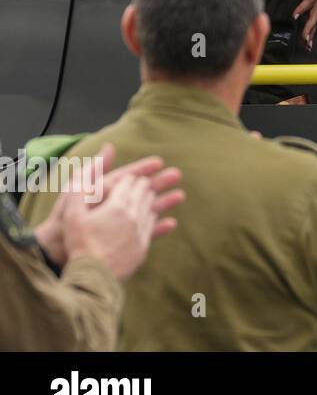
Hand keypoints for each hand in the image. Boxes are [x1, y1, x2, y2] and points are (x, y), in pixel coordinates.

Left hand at [34, 144, 183, 266]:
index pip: (127, 177)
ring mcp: (118, 223)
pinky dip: (158, 227)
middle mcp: (113, 206)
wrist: (58, 249)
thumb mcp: (78, 189)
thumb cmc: (65, 219)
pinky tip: (171, 223)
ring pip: (146, 209)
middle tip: (177, 174)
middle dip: (158, 182)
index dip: (142, 168)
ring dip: (163, 202)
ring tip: (180, 196)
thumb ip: (94, 170)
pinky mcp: (122, 240)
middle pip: (140, 191)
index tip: (159, 161)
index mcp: (104, 192)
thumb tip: (110, 146)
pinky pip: (144, 231)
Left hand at [293, 0, 316, 49]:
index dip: (303, 7)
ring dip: (312, 33)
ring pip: (315, 20)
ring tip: (308, 45)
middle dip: (310, 27)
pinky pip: (313, 21)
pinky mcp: (315, 8)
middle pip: (315, 15)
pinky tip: (308, 43)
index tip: (296, 15)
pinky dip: (311, 32)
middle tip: (305, 37)